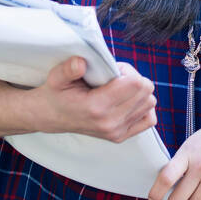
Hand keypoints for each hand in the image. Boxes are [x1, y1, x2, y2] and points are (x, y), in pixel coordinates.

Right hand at [32, 58, 156, 142]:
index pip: (135, 83)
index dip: (127, 70)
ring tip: (119, 89)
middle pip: (145, 92)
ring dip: (138, 92)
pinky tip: (126, 101)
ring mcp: (117, 132)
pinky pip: (149, 119)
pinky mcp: (120, 136)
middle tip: (116, 78)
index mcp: (96, 107)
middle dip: (134, 78)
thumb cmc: (57, 93)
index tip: (113, 70)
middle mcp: (110, 122)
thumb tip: (80, 63)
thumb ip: (68, 69)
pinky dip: (142, 107)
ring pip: (149, 103)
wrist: (51, 117)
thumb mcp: (57, 77)